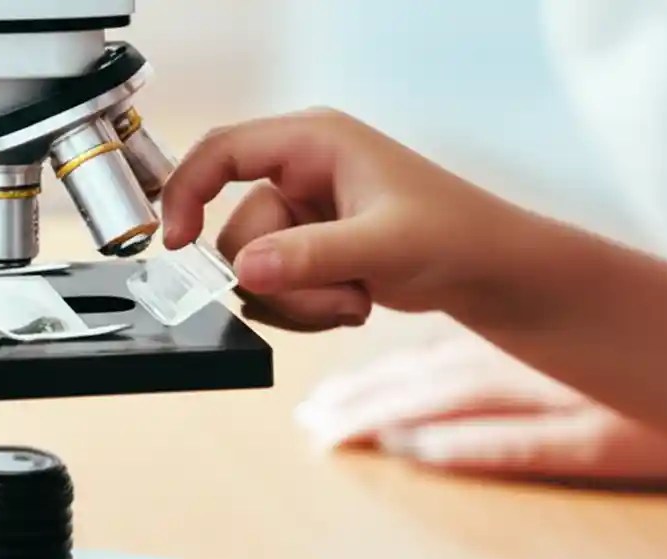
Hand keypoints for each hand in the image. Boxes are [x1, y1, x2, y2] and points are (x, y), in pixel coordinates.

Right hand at [161, 108, 540, 327]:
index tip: (177, 243)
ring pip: (253, 269)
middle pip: (236, 231)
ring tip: (355, 298)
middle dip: (280, 279)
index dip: (187, 191)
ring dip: (299, 300)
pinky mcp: (307, 249)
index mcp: (314, 142)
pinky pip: (273, 287)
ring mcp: (302, 214)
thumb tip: (243, 271)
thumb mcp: (383, 245)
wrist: (489, 273)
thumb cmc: (454, 235)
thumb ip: (309, 257)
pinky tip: (352, 302)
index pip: (222, 151)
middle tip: (336, 295)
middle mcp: (299, 173)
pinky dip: (307, 308)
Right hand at [296, 332, 666, 481]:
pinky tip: (403, 370)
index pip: (411, 400)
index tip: (318, 432)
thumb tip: (422, 448)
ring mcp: (506, 343)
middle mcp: (494, 353)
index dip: (361, 419)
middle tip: (310, 415)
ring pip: (420, 361)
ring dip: (374, 380)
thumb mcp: (591, 443)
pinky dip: (411, 366)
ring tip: (333, 395)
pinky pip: (445, 353)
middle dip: (352, 397)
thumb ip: (502, 444)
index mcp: (502, 377)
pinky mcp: (523, 341)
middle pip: (404, 377)